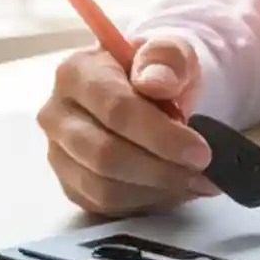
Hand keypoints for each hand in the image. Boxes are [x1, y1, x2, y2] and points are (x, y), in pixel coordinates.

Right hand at [37, 36, 219, 215]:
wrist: (147, 95)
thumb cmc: (156, 73)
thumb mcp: (172, 54)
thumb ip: (167, 59)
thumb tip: (156, 82)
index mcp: (76, 73)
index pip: (115, 110)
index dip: (160, 135)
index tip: (200, 152)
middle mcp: (56, 115)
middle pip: (105, 155)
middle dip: (161, 169)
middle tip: (203, 171)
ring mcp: (59, 153)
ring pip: (104, 187)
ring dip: (157, 189)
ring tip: (196, 181)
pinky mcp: (71, 184)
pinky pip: (106, 205)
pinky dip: (147, 202)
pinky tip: (175, 189)